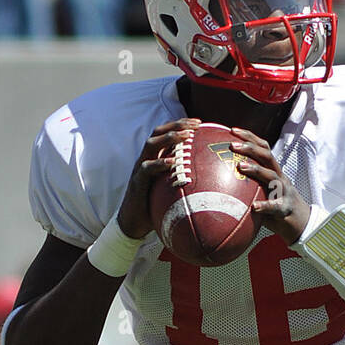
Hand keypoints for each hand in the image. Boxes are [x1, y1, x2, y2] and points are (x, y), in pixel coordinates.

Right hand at [116, 118, 199, 238]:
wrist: (133, 222)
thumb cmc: (155, 206)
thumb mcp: (171, 189)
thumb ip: (184, 180)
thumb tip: (211, 182)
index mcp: (155, 157)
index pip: (166, 133)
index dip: (181, 124)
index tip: (199, 122)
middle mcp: (146, 158)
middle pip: (158, 132)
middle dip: (177, 125)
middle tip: (195, 124)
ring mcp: (140, 168)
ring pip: (151, 145)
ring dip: (169, 138)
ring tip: (185, 136)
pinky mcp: (137, 181)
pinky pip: (147, 168)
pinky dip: (159, 163)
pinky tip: (173, 162)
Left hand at [230, 129, 311, 244]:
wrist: (301, 223)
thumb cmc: (276, 206)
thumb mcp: (263, 191)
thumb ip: (247, 186)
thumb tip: (218, 184)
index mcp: (273, 170)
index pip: (263, 147)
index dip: (249, 137)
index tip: (232, 130)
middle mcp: (279, 177)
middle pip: (267, 156)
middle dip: (250, 147)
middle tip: (232, 145)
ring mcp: (284, 191)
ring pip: (271, 176)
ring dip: (255, 169)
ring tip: (240, 166)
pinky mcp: (286, 207)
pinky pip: (275, 206)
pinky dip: (265, 206)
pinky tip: (254, 207)